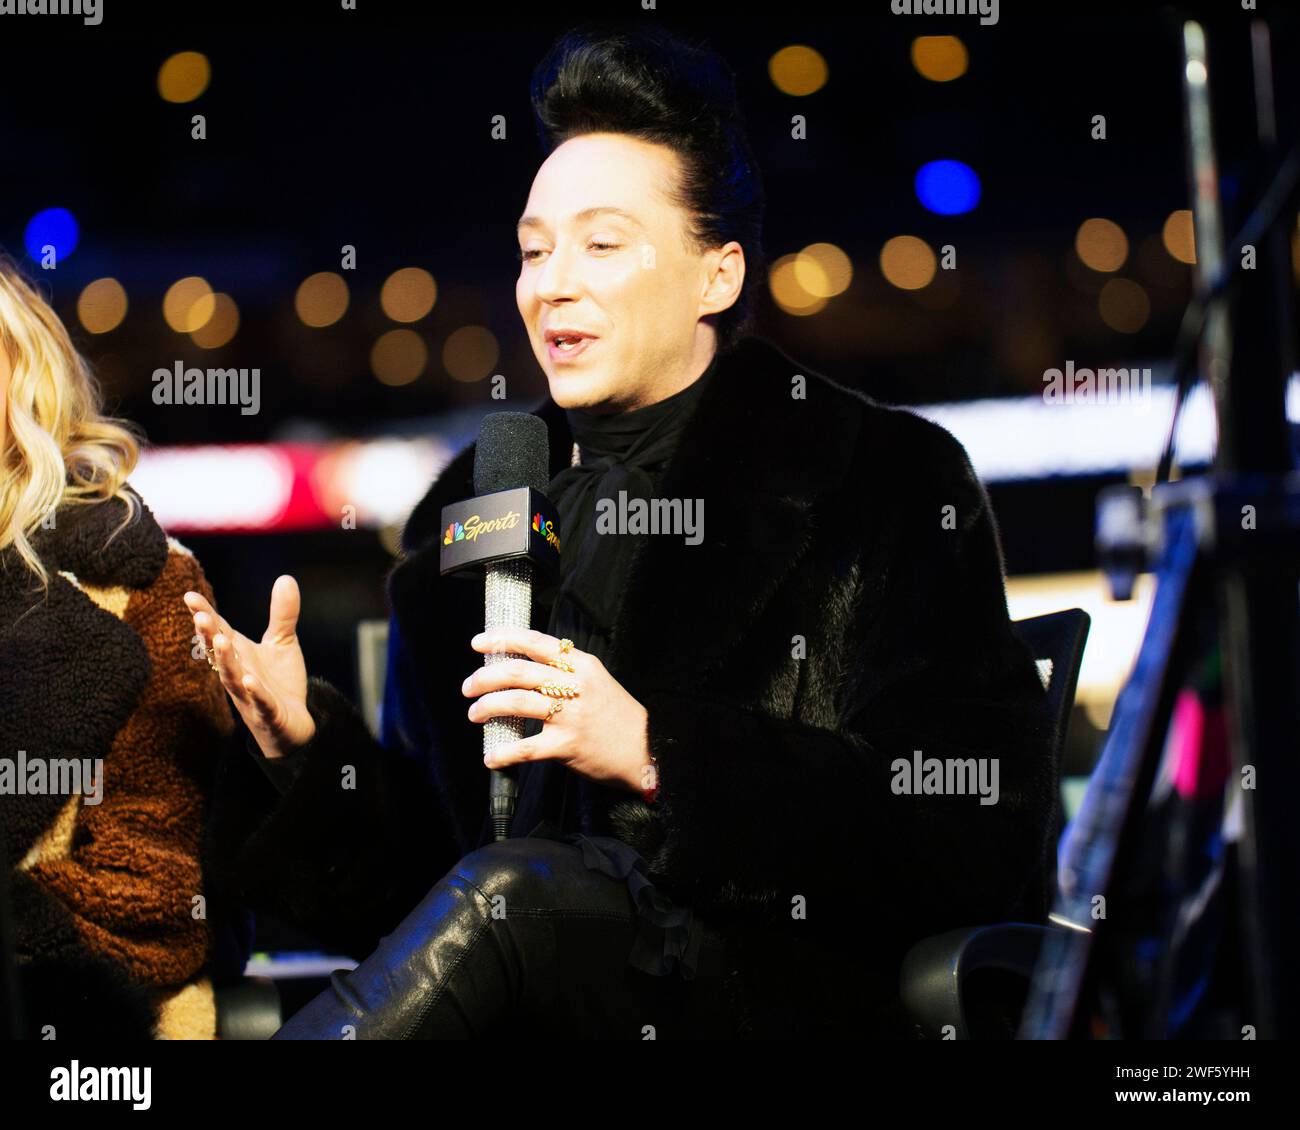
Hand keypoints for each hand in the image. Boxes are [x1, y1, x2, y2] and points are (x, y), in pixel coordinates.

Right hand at [183, 575, 315, 759]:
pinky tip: (249, 681)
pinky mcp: (268, 714)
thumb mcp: (283, 642)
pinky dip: (254, 693)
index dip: (204, 614)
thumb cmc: (278, 682)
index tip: (188, 595)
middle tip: (200, 616)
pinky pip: (260, 703)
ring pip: (232, 678)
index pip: (218, 631)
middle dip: (209, 636)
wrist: (292, 723)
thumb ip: (282, 614)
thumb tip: (286, 578)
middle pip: (219, 653)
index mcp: (239, 653)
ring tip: (222, 641)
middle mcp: (238, 672)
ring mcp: (250, 695)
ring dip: (226, 660)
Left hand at [463, 628, 651, 794]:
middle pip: (518, 672)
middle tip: (469, 686)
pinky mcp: (566, 745)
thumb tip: (525, 667)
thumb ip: (566, 671)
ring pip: (516, 703)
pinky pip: (525, 747)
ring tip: (474, 714)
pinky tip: (491, 756)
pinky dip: (503, 752)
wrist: (646, 750)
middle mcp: (575, 686)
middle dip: (485, 678)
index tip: (479, 642)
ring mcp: (570, 715)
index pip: (536, 643)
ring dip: (487, 707)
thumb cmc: (618, 716)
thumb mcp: (597, 680)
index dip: (503, 639)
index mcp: (581, 665)